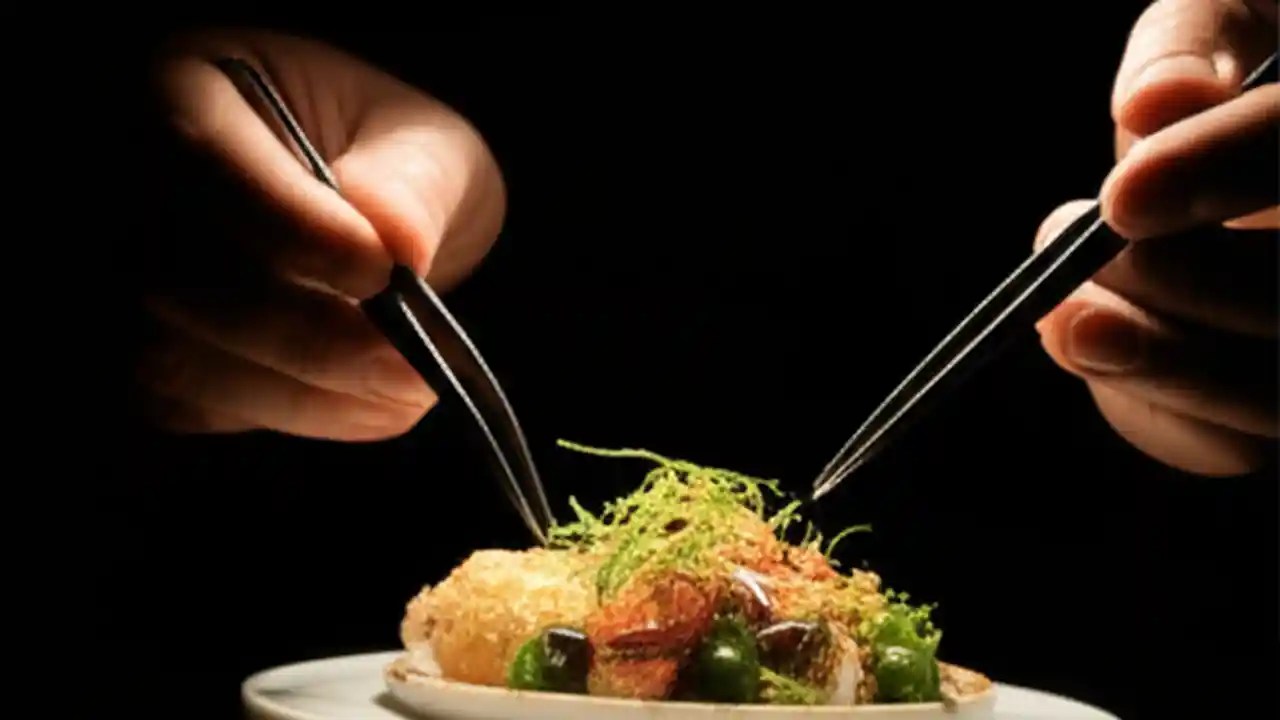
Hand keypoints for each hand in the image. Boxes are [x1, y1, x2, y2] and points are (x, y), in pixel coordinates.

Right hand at [134, 28, 505, 440]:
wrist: (364, 223)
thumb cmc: (388, 163)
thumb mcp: (425, 144)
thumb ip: (415, 183)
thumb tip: (394, 243)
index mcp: (183, 88)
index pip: (202, 158)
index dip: (293, 228)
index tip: (385, 271)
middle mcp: (121, 183)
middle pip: (177, 278)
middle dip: (314, 339)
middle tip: (415, 367)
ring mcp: (115, 275)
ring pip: (177, 358)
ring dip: (309, 392)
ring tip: (407, 388)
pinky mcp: (138, 355)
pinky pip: (189, 407)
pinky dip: (288, 413)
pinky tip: (362, 398)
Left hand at [1033, 0, 1276, 475]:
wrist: (1248, 125)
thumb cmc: (1239, 58)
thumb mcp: (1234, 12)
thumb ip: (1197, 44)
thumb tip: (1152, 112)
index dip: (1228, 168)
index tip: (1120, 194)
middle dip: (1183, 281)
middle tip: (1073, 241)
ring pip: (1277, 398)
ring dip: (1163, 368)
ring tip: (1065, 320)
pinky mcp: (1269, 396)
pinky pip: (1234, 444)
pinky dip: (1154, 410)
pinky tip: (1092, 346)